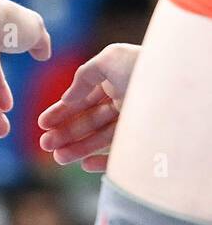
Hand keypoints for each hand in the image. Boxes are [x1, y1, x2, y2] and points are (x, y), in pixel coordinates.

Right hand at [37, 42, 139, 171]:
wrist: (181, 82)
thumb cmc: (146, 65)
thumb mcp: (109, 59)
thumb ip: (84, 76)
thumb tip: (67, 98)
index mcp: (113, 84)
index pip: (81, 102)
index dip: (60, 113)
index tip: (42, 125)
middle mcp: (122, 105)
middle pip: (87, 123)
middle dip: (64, 134)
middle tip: (45, 145)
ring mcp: (134, 124)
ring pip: (99, 140)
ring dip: (77, 149)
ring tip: (58, 158)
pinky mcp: (145, 142)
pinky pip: (122, 156)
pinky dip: (103, 162)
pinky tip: (85, 165)